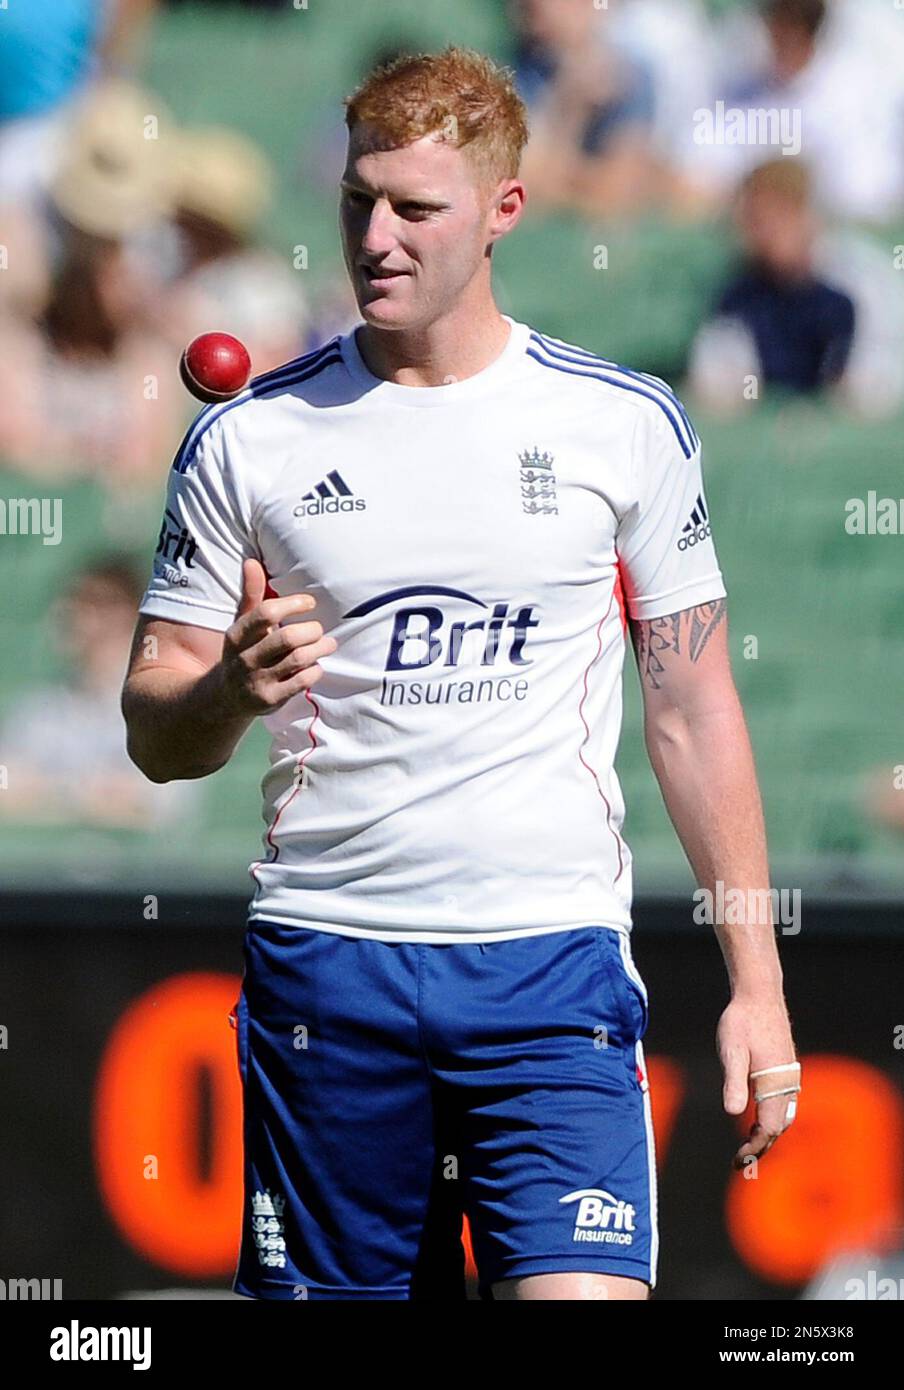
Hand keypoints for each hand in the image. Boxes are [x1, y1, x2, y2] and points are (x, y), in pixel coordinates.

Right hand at [216, 559, 336, 714]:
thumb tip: (252, 561)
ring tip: (329, 643)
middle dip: (311, 630)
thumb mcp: (242, 624)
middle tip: (319, 628)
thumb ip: (251, 594)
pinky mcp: (270, 700)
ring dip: (320, 648)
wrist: (226, 697)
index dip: (293, 604)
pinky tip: (317, 665)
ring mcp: (256, 681)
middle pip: (287, 637)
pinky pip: (301, 682)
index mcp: (236, 635)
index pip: (266, 612)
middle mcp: (244, 658)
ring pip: (298, 659)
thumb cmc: (243, 651)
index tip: (309, 603)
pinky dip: (315, 671)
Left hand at [717, 993, 798, 1170]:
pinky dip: (772, 1116)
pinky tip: (757, 1115)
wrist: (759, 994)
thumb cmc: (741, 1022)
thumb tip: (735, 1113)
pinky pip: (784, 1101)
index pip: (768, 1128)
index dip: (755, 1147)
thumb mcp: (731, 1051)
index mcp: (775, 1083)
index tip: (738, 1160)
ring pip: (784, 1114)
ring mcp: (789, 1075)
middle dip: (762, 1145)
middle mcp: (787, 1082)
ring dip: (768, 1131)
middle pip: (779, 1126)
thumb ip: (734, 1081)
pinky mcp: (786, 1067)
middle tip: (741, 1159)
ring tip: (749, 1143)